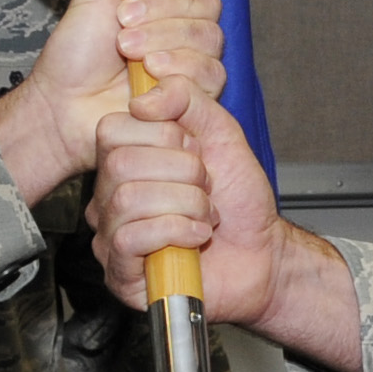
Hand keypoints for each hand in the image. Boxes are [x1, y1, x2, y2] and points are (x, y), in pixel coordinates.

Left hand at [0, 0, 224, 203]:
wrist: (64, 107)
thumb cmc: (76, 55)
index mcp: (164, 0)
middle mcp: (185, 29)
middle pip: (207, 3)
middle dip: (163, 11)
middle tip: (122, 25)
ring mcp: (192, 63)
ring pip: (209, 38)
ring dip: (164, 42)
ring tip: (127, 55)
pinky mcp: (195, 98)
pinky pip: (209, 76)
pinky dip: (176, 75)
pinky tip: (147, 83)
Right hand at [89, 87, 365, 371]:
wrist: (262, 253)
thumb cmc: (238, 201)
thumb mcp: (220, 132)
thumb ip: (186, 98)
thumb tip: (142, 99)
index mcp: (127, 159)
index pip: (111, 130)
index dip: (162, 136)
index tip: (194, 151)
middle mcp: (110, 195)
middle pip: (120, 164)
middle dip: (182, 173)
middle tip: (206, 187)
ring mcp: (111, 235)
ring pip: (127, 200)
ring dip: (186, 204)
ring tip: (206, 215)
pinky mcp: (119, 273)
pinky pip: (130, 238)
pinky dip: (177, 231)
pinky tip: (196, 237)